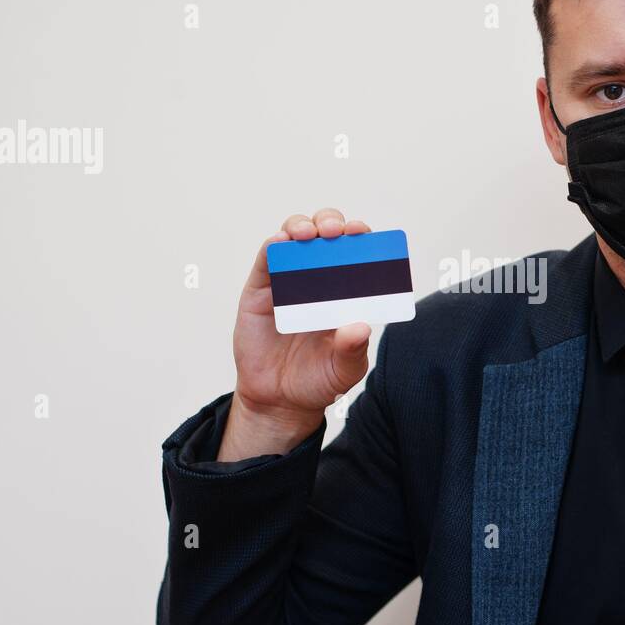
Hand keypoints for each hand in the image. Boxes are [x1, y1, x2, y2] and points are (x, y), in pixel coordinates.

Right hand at [218, 208, 373, 460]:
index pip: (357, 252)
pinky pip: (266, 259)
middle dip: (332, 223)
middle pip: (326, 235)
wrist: (280, 401)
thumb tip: (361, 327)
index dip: (361, 237)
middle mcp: (319, 279)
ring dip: (302, 226)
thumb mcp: (344, 370)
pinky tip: (281, 242)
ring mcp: (288, 281)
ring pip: (294, 238)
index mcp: (347, 291)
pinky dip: (273, 245)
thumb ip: (353, 350)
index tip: (364, 233)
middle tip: (337, 231)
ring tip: (309, 234)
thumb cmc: (318, 380)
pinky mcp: (260, 290)